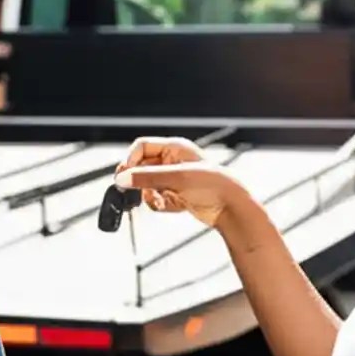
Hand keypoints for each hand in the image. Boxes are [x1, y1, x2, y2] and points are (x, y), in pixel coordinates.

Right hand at [114, 136, 249, 228]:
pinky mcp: (175, 195)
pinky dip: (159, 204)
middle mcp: (172, 161)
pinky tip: (171, 207)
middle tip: (133, 192)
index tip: (125, 176)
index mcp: (174, 148)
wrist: (233, 208)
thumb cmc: (213, 185)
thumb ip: (146, 178)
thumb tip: (121, 178)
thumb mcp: (177, 178)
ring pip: (146, 185)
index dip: (131, 160)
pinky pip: (156, 198)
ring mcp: (173, 179)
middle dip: (139, 182)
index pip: (141, 147)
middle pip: (141, 167)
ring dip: (149, 195)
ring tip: (161, 201)